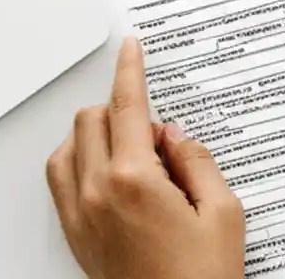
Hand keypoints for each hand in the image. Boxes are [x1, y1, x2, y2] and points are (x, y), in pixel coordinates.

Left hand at [46, 38, 245, 278]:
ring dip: (97, 135)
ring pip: (70, 144)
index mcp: (134, 180)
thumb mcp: (223, 214)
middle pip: (93, 118)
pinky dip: (78, 161)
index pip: (126, 106)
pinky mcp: (75, 235)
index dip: (130, 70)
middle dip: (124, 112)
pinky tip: (108, 173)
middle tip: (162, 140)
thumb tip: (176, 135)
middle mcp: (97, 193)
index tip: (130, 49)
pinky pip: (60, 178)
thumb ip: (198, 162)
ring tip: (137, 158)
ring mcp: (81, 215)